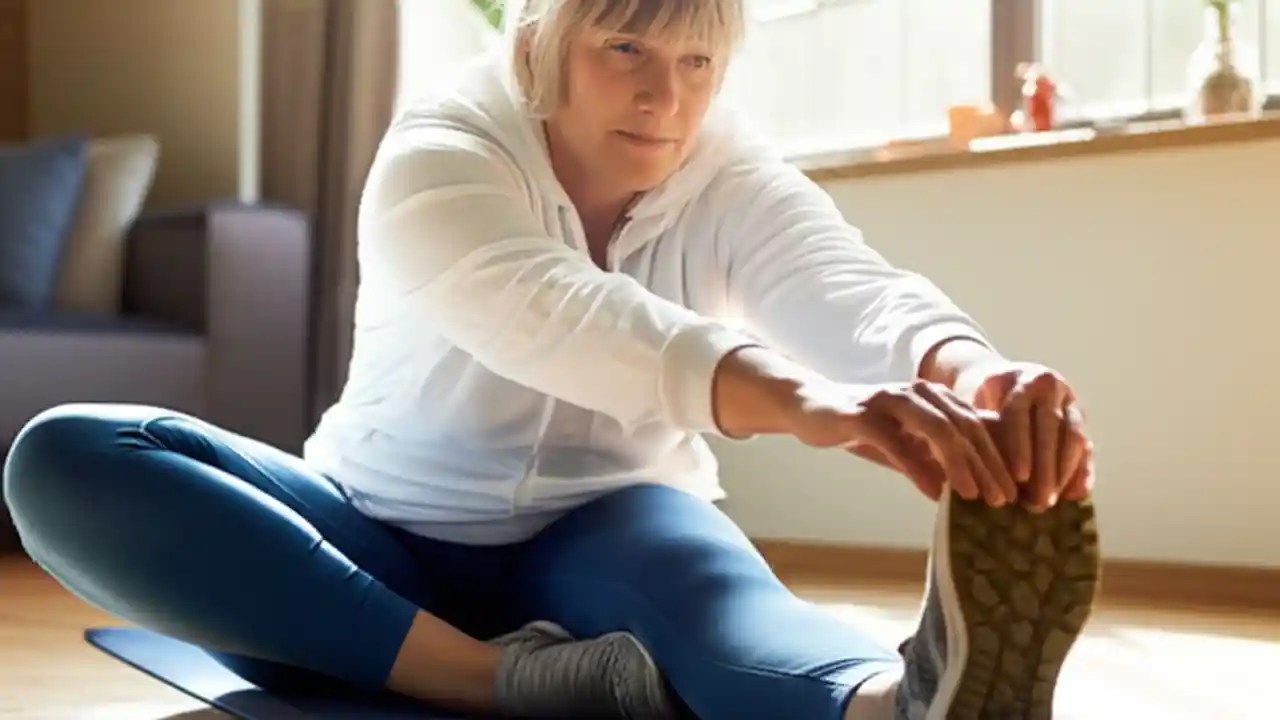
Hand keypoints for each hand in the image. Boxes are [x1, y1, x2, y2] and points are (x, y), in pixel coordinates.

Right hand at [787, 378, 1018, 505]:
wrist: (810, 408)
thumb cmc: (863, 428)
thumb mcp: (906, 446)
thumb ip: (935, 460)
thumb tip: (972, 489)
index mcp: (934, 398)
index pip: (978, 427)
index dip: (1002, 458)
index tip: (1019, 491)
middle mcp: (919, 393)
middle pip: (966, 428)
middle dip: (990, 465)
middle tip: (1007, 500)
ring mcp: (891, 401)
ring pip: (939, 430)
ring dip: (962, 465)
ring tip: (977, 497)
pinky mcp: (863, 415)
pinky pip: (897, 442)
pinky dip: (919, 468)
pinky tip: (933, 493)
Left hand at [953, 359, 1094, 511]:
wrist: (1000, 376)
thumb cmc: (979, 397)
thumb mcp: (971, 401)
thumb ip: (972, 427)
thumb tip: (962, 468)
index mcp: (1020, 379)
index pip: (1020, 414)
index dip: (1020, 446)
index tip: (1019, 477)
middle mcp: (1050, 386)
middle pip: (1051, 428)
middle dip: (1045, 467)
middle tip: (1038, 500)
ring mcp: (1069, 400)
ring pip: (1074, 437)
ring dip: (1064, 472)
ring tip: (1051, 502)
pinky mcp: (1080, 418)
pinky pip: (1086, 446)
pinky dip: (1083, 471)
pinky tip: (1076, 495)